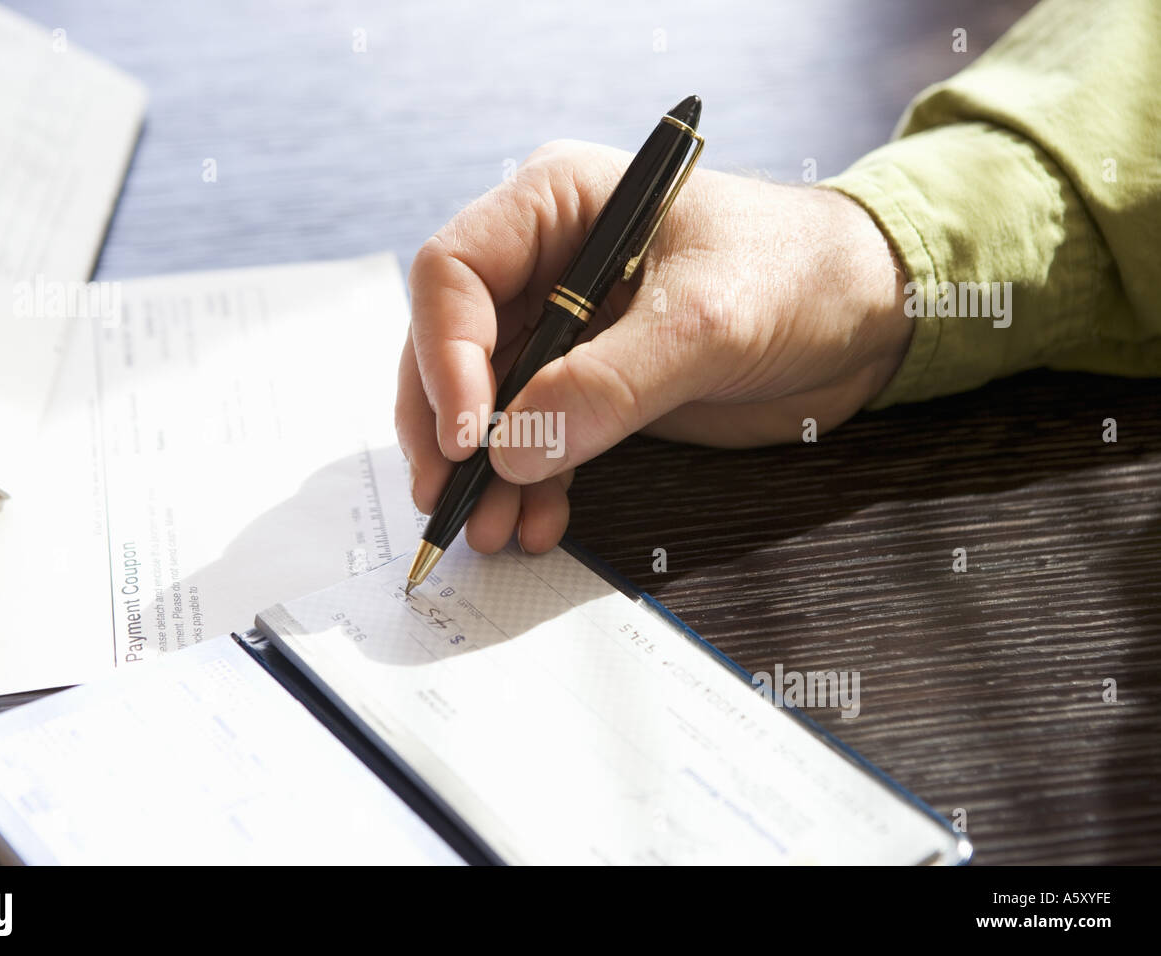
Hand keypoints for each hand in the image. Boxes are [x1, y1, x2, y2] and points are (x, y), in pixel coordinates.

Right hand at [395, 140, 909, 554]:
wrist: (869, 316)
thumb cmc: (800, 274)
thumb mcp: (707, 320)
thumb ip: (611, 384)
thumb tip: (515, 450)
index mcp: (557, 204)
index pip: (452, 274)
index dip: (445, 355)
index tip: (469, 435)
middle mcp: (545, 262)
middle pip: (452, 345)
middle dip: (448, 427)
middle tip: (449, 496)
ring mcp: (564, 327)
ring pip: (486, 401)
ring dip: (482, 470)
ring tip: (491, 528)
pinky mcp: (593, 383)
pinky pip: (536, 435)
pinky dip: (529, 482)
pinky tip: (539, 521)